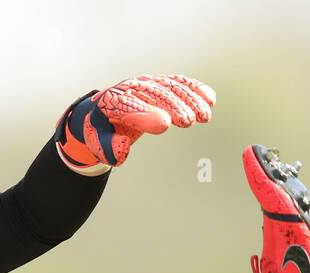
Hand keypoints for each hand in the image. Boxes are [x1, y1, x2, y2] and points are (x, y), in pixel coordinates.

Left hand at [54, 74, 216, 172]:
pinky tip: (211, 100)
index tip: (164, 124)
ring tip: (205, 116)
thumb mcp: (98, 143)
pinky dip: (195, 90)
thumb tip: (124, 151)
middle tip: (189, 122)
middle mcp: (130, 88)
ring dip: (190, 99)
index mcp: (111, 102)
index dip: (147, 114)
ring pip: (170, 87)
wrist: (100, 113)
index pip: (129, 106)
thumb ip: (110, 148)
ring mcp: (147, 83)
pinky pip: (179, 83)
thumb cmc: (101, 131)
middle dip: (173, 106)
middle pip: (154, 94)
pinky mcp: (159, 84)